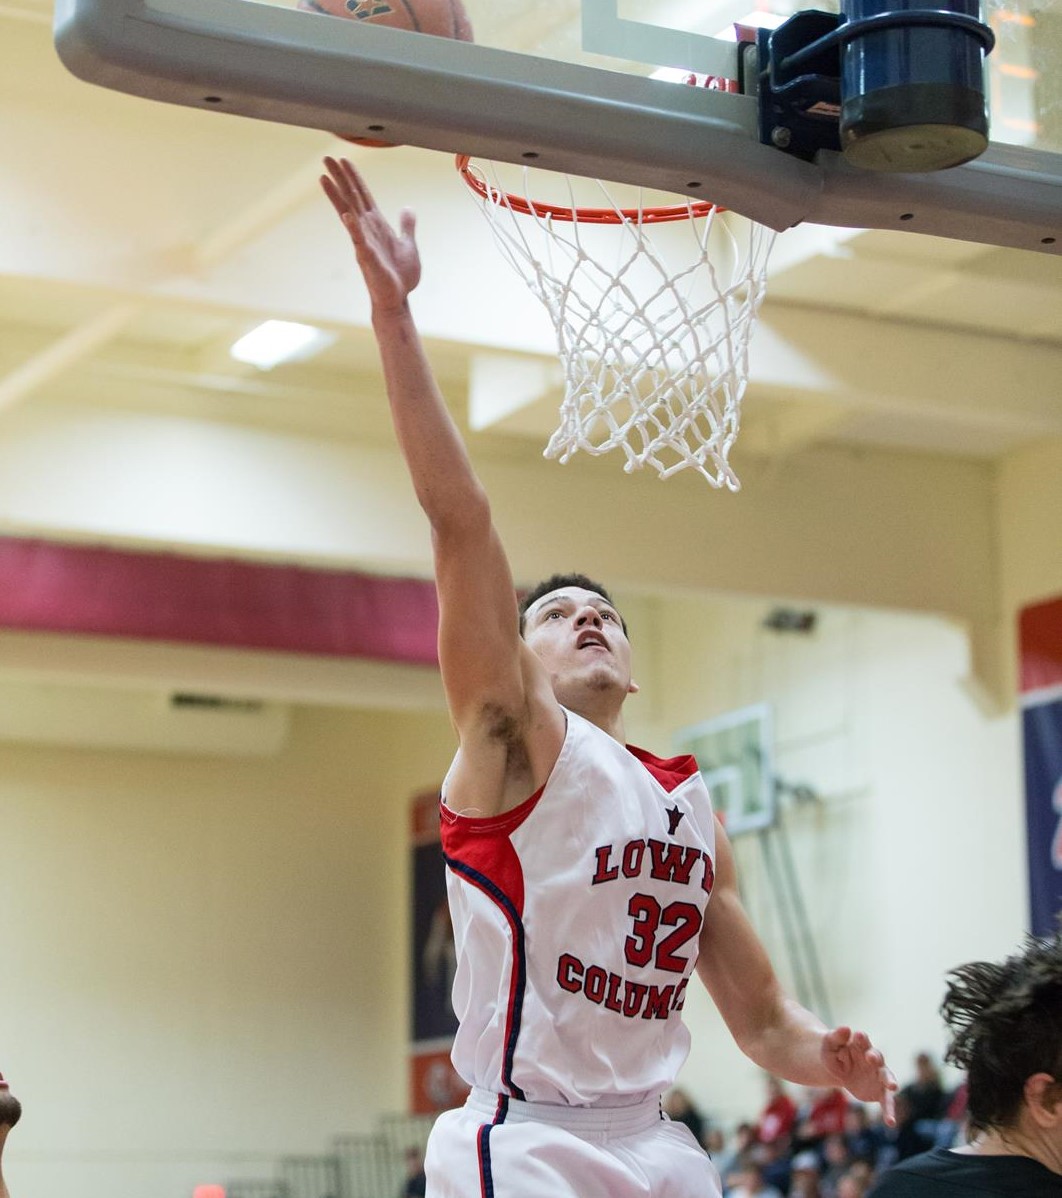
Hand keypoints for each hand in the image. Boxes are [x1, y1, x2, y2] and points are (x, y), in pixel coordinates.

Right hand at [320, 156, 421, 315]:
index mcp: (377, 225)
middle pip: (351, 198)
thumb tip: (407, 208)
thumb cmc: (401, 275)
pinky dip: (353, 228)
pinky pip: (359, 240)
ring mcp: (364, 242)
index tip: (344, 159)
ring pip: (349, 213)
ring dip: (337, 195)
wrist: (398, 298)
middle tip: (326, 157)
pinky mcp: (367, 257)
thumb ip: (406, 225)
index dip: (354, 177)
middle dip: (340, 178)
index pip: (363, 195)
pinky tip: (346, 215)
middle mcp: (367, 230)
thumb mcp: (408, 244)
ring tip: (324, 177)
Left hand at [820, 1026, 897, 1125]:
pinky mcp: (879, 1091)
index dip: (861, 1038)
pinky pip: (886, 1101)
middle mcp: (873, 1059)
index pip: (862, 1040)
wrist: (838, 1069)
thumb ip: (836, 1037)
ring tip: (893, 1087)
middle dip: (875, 1057)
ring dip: (890, 1081)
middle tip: (871, 1058)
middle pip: (877, 1057)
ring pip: (887, 1078)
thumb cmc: (834, 1053)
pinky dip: (889, 1111)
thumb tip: (846, 1028)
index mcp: (860, 1045)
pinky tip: (891, 1122)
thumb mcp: (829, 1046)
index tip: (858, 1035)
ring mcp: (878, 1075)